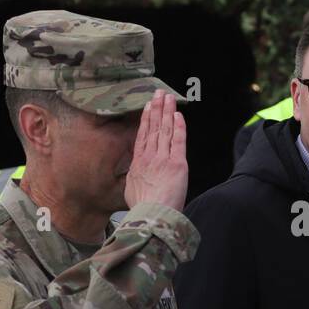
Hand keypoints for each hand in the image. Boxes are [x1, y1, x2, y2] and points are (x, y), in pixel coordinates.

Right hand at [123, 89, 187, 211]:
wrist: (151, 215)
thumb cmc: (143, 208)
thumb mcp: (130, 190)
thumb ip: (134, 178)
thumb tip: (135, 177)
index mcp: (138, 163)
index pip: (143, 136)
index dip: (146, 120)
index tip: (147, 107)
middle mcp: (149, 157)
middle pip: (153, 128)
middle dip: (156, 109)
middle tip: (158, 93)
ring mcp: (163, 158)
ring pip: (164, 130)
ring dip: (166, 112)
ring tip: (167, 97)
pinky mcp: (177, 163)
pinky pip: (177, 140)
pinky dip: (178, 126)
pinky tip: (178, 115)